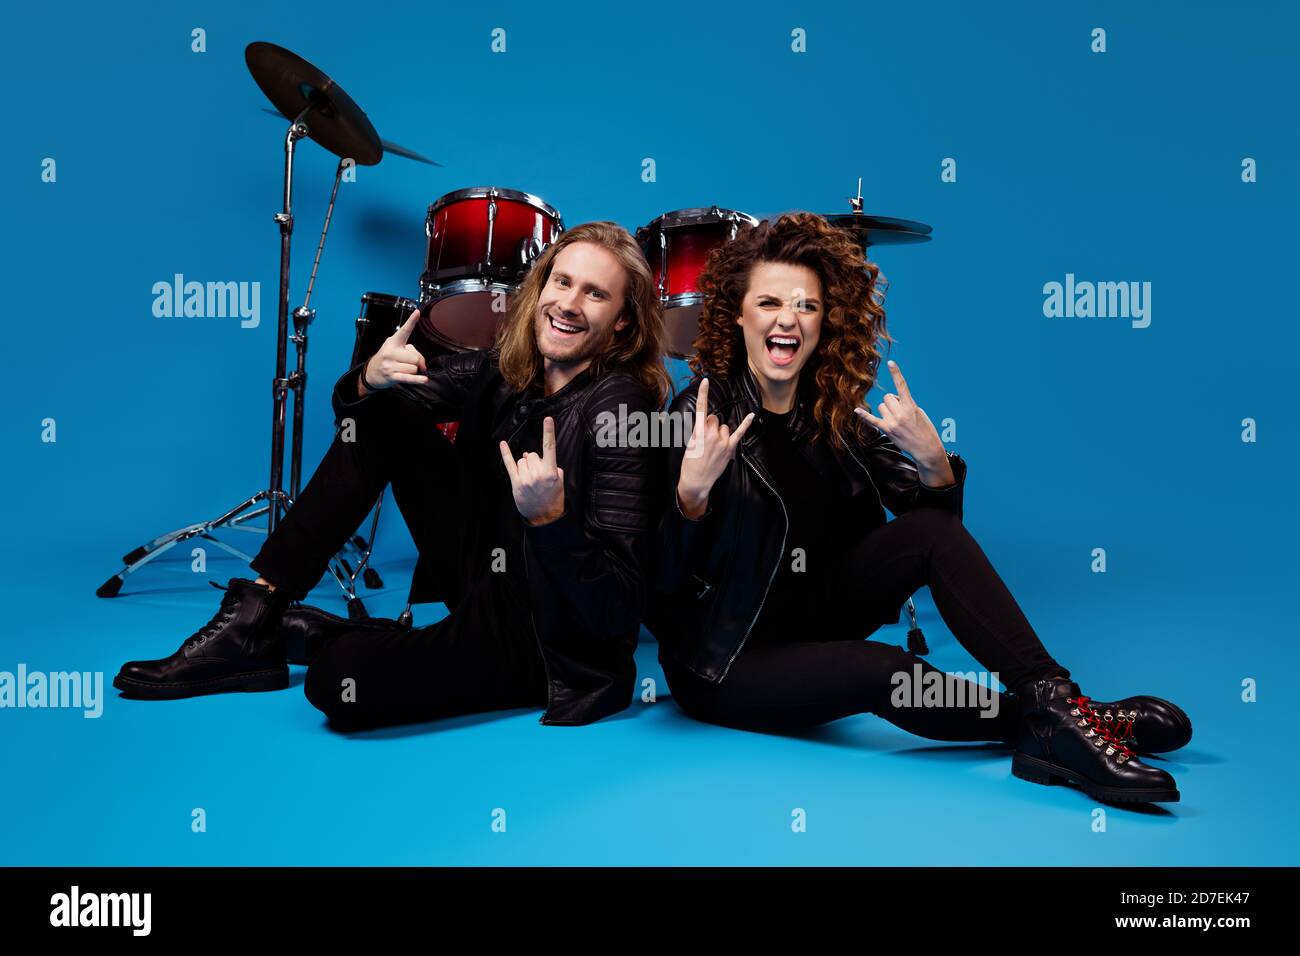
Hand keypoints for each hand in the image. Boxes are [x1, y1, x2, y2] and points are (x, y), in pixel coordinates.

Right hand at [362, 308, 428, 390]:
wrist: (371, 372)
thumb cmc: (388, 358)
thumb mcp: (397, 350)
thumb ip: (413, 353)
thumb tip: (423, 366)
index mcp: (393, 342)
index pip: (404, 331)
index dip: (411, 321)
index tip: (417, 312)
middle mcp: (391, 352)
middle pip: (415, 358)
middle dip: (417, 362)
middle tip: (409, 363)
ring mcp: (390, 365)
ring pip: (414, 368)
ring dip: (413, 371)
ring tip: (403, 369)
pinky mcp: (392, 376)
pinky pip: (408, 378)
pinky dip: (417, 380)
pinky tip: (424, 379)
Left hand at [500, 416, 564, 525]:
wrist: (544, 517)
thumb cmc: (553, 498)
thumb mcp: (559, 481)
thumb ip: (551, 466)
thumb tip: (532, 457)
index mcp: (551, 472)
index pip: (550, 448)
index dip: (549, 432)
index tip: (548, 419)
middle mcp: (537, 474)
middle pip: (532, 454)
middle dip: (535, 461)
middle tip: (538, 473)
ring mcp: (525, 479)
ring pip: (522, 460)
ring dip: (526, 465)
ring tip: (531, 478)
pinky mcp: (515, 483)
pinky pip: (509, 464)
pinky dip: (506, 453)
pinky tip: (503, 444)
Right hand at [677, 377, 754, 518]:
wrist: (696, 480)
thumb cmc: (690, 462)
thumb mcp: (689, 443)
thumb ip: (699, 430)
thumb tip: (707, 422)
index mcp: (699, 432)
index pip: (702, 409)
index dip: (703, 393)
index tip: (706, 381)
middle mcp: (712, 434)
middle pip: (714, 419)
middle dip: (710, 425)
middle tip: (705, 440)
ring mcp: (723, 441)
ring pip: (724, 426)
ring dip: (720, 432)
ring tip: (713, 446)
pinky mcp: (730, 448)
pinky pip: (739, 433)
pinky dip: (746, 424)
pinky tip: (752, 415)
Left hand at [854, 360, 945, 465]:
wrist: (926, 448)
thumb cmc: (925, 429)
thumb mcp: (919, 412)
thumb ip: (906, 403)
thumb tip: (892, 401)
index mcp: (911, 406)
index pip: (902, 386)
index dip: (896, 373)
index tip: (890, 362)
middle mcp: (900, 413)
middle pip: (887, 397)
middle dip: (892, 402)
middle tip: (900, 411)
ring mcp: (892, 422)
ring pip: (881, 407)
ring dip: (886, 410)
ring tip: (896, 420)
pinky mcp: (887, 430)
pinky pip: (872, 420)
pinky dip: (864, 415)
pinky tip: (856, 410)